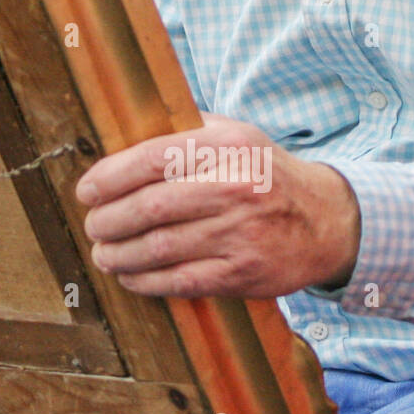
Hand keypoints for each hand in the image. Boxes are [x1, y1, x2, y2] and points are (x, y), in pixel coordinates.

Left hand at [75, 113, 360, 298]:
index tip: (87, 190)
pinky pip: (181, 281)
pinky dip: (147, 281)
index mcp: (226, 147)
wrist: (327, 220)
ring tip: (103, 253)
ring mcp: (240, 234)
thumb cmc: (265, 173)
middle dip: (109, 219)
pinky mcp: (244, 273)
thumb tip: (121, 136)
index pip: (151, 159)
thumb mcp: (235, 135)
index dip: (110, 177)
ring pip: (160, 247)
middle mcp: (234, 188)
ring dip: (120, 254)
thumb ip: (185, 131)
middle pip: (150, 207)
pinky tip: (130, 276)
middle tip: (93, 225)